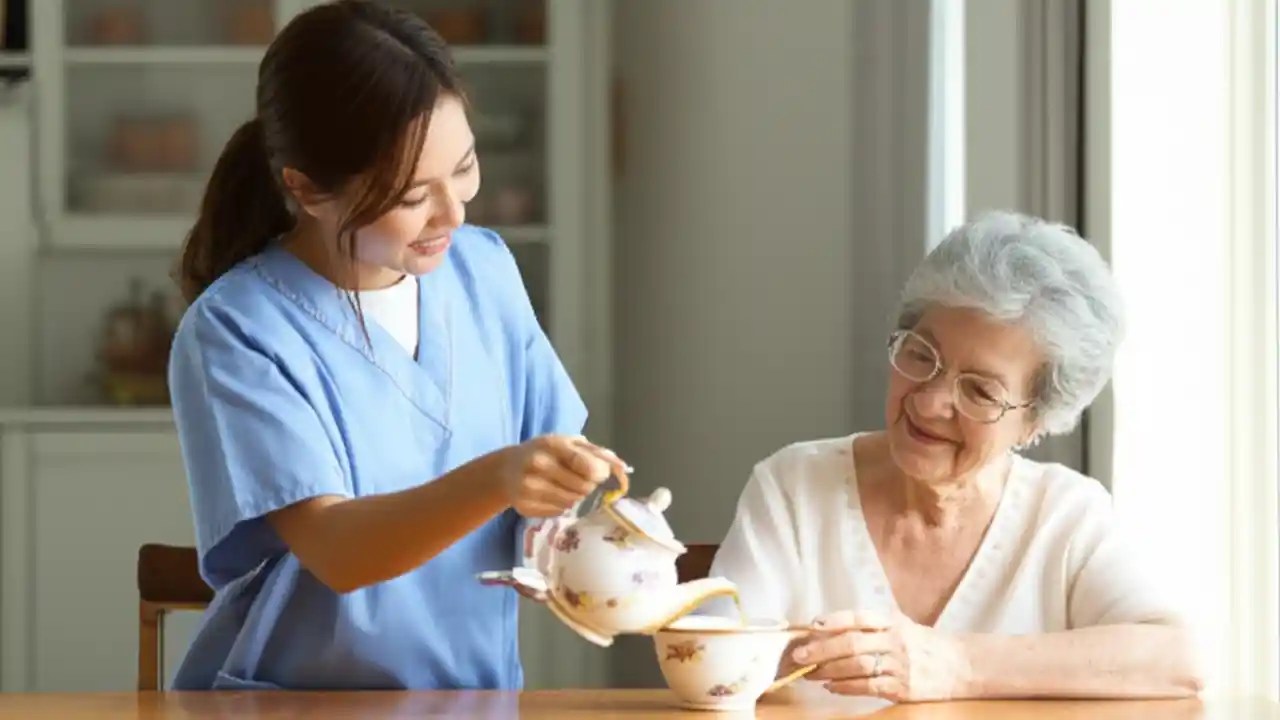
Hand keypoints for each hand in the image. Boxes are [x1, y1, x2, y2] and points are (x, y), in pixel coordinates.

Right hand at [498, 435, 627, 517]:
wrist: (506, 469)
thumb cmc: (545, 453)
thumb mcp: (568, 443)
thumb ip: (597, 453)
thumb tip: (623, 468)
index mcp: (552, 444)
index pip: (585, 464)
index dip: (599, 473)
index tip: (599, 474)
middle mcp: (538, 465)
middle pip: (583, 487)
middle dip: (588, 485)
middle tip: (579, 479)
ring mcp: (529, 488)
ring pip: (572, 502)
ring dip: (575, 497)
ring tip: (564, 486)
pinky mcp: (525, 507)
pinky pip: (558, 513)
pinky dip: (560, 507)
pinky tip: (551, 495)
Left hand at [789, 610, 970, 701]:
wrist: (960, 665)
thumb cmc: (922, 643)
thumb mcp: (900, 624)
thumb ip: (871, 625)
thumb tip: (827, 628)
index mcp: (892, 621)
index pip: (859, 618)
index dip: (834, 620)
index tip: (813, 626)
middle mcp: (895, 640)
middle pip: (852, 644)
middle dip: (821, 650)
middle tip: (800, 656)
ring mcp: (899, 665)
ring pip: (857, 667)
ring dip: (829, 671)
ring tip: (811, 673)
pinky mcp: (902, 687)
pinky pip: (868, 687)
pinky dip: (846, 687)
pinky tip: (831, 687)